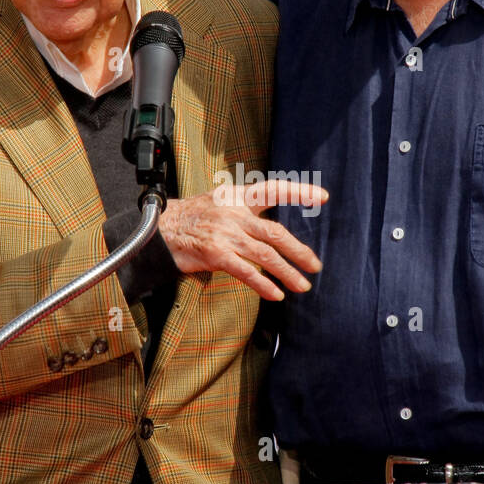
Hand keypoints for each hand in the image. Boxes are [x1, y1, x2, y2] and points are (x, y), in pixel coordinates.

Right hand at [158, 179, 326, 300]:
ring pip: (265, 255)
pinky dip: (263, 284)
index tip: (322, 196)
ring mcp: (225, 234)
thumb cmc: (193, 217)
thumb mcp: (220, 201)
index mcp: (238, 196)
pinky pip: (246, 271)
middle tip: (316, 265)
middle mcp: (234, 213)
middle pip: (275, 232)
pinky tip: (275, 294)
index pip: (273, 190)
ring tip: (302, 285)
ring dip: (287, 273)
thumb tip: (272, 228)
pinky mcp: (216, 254)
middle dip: (299, 251)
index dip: (298, 191)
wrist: (161, 229)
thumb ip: (246, 210)